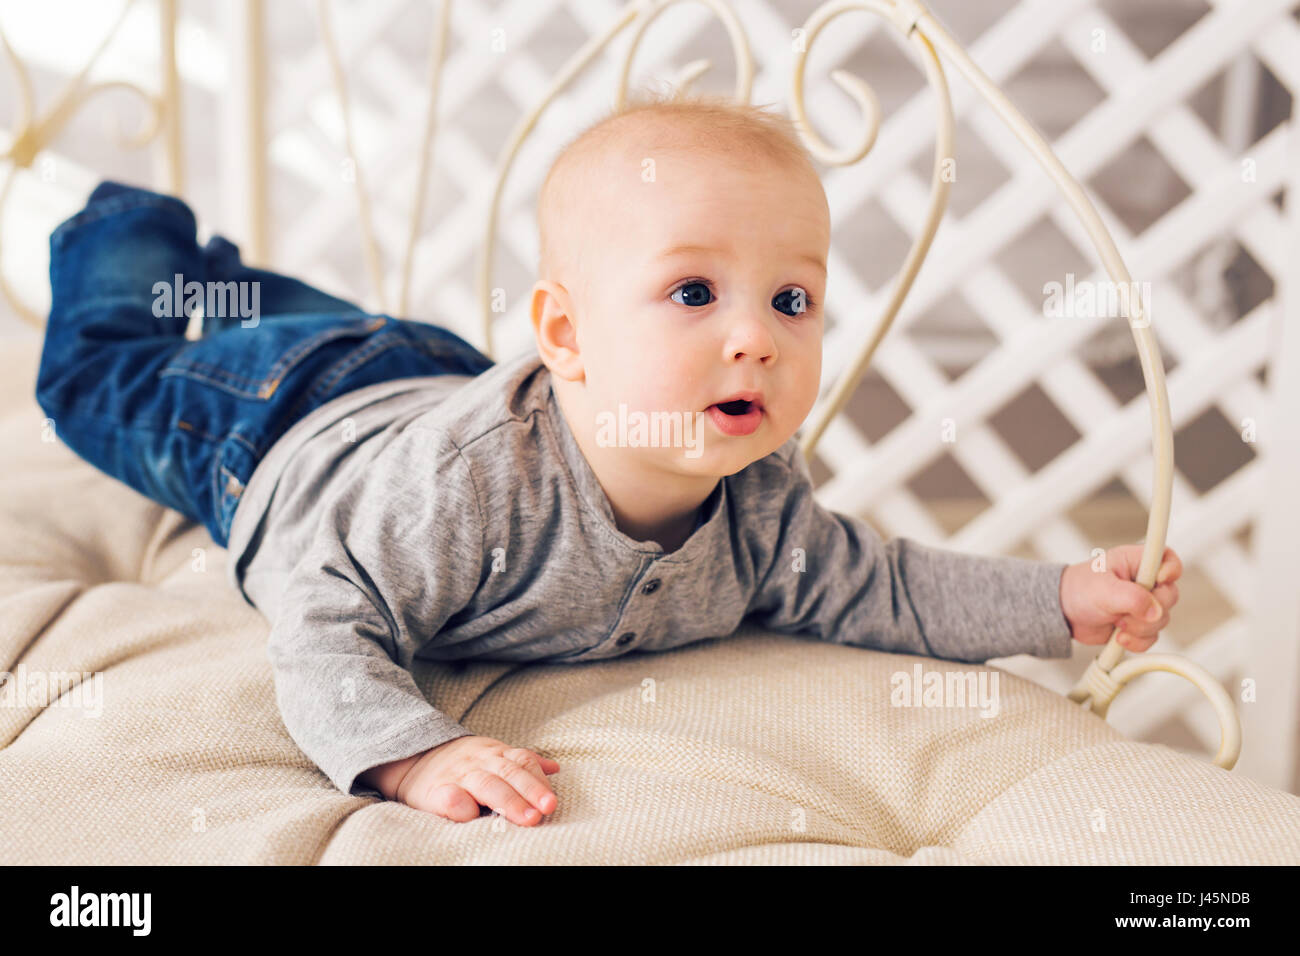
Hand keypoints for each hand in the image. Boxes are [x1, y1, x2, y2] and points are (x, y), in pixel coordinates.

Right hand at [394, 735, 559, 825]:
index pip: (522, 761)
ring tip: (528, 818)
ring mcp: (458, 775)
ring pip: (486, 784)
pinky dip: (463, 805)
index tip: (552, 801)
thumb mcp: (493, 755)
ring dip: (509, 801)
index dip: (539, 780)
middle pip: (510, 773)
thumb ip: (521, 763)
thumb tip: (555, 768)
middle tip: (546, 809)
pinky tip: (476, 817)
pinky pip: (451, 797)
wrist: (413, 759)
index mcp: (496, 753)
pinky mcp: (435, 791)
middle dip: (531, 791)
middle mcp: (480, 762)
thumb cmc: (463, 765)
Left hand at [1059, 544, 1181, 652]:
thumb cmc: (1078, 590)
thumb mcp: (1104, 590)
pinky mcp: (1140, 623)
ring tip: (1116, 622)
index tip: (1158, 581)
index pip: (1168, 559)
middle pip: (1170, 596)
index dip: (1171, 570)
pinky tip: (1118, 636)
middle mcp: (1145, 582)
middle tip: (1124, 612)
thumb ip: (1132, 598)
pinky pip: (1152, 637)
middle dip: (1150, 610)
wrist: (1065, 613)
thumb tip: (1156, 611)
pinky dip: (1137, 641)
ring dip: (1140, 628)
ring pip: (1162, 620)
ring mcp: (1144, 604)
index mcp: (1137, 562)